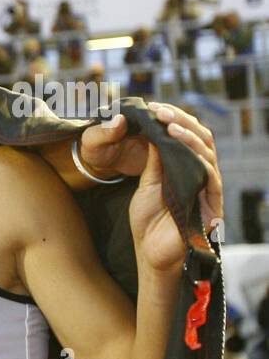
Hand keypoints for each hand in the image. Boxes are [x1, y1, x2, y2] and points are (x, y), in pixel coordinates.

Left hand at [81, 103, 222, 235]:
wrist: (150, 251)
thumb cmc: (149, 220)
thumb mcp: (147, 184)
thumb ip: (154, 161)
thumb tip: (155, 133)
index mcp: (184, 166)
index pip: (186, 136)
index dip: (174, 120)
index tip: (154, 107)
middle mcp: (199, 173)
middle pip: (200, 139)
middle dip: (181, 122)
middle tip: (160, 111)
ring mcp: (207, 186)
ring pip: (206, 153)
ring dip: (189, 137)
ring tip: (169, 126)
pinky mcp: (211, 203)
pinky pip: (211, 176)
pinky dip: (200, 161)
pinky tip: (187, 149)